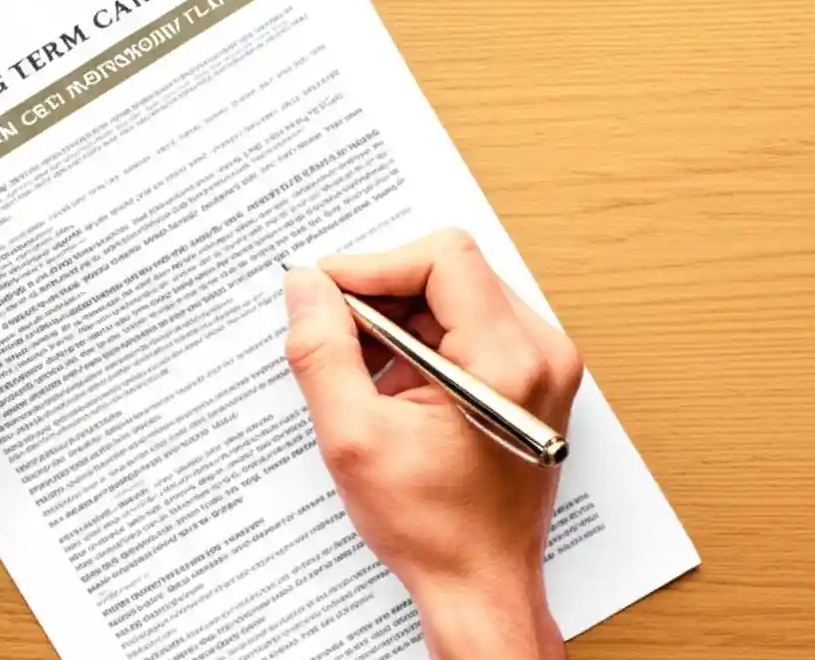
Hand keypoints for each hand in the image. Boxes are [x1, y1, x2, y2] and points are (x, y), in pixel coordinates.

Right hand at [283, 229, 582, 659]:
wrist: (480, 585)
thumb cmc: (432, 528)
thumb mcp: (353, 438)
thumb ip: (323, 351)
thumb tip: (305, 286)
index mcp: (508, 362)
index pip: (443, 258)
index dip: (373, 265)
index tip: (324, 291)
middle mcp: (539, 353)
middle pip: (449, 273)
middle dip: (380, 295)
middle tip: (331, 332)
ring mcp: (540, 366)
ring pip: (454, 298)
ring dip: (396, 321)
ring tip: (357, 369)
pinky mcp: (528, 380)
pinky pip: (466, 328)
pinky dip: (418, 342)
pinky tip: (385, 384)